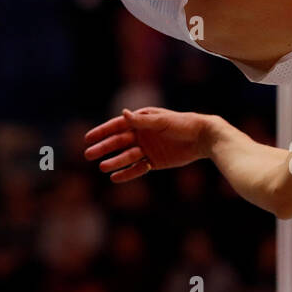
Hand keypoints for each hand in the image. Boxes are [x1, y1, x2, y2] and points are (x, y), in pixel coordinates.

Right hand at [83, 107, 215, 182]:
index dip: (102, 132)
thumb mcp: (162, 121)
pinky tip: (115, 177)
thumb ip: (142, 120)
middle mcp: (142, 134)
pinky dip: (127, 173)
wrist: (203, 138)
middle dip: (103, 148)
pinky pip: (138, 168)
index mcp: (141, 120)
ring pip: (126, 156)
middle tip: (88, 155)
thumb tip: (123, 113)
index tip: (88, 138)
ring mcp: (148, 148)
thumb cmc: (183, 124)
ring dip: (114, 161)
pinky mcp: (155, 161)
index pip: (117, 126)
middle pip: (118, 142)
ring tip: (102, 167)